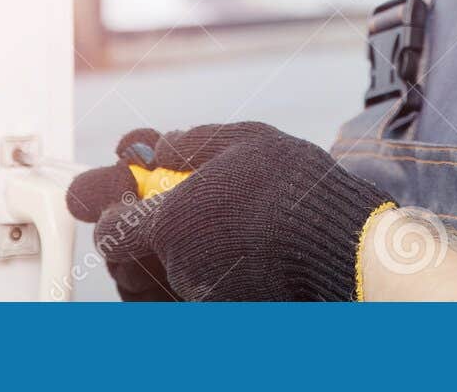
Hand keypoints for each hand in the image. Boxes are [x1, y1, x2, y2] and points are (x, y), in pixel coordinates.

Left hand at [67, 121, 393, 300]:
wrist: (348, 250)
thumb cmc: (298, 193)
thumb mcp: (245, 141)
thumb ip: (191, 143)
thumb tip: (157, 148)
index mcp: (172, 224)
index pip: (108, 231)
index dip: (110, 212)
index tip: (127, 195)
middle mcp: (180, 271)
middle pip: (126, 264)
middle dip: (134, 236)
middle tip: (157, 208)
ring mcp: (202, 301)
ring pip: (155, 286)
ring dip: (158, 261)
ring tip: (194, 232)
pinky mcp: (224, 316)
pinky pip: (185, 302)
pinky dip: (189, 281)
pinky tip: (217, 257)